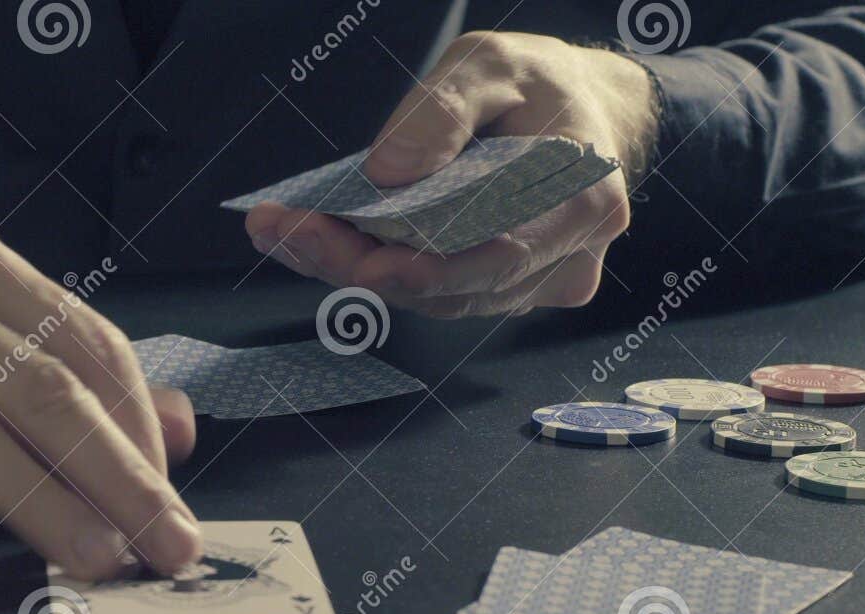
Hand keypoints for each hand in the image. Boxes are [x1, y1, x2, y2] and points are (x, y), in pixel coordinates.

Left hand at [245, 32, 655, 318]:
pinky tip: (312, 238)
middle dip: (361, 265)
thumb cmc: (541, 85)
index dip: (427, 271)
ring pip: (433, 298)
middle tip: (286, 231)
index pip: (501, 256)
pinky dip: (368, 266)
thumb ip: (444, 110)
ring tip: (282, 228)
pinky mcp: (496, 290)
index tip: (361, 264)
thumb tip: (387, 172)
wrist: (579, 111)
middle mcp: (564, 261)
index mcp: (582, 202)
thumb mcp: (494, 63)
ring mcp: (531, 284)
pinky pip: (429, 291)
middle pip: (453, 288)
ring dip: (351, 268)